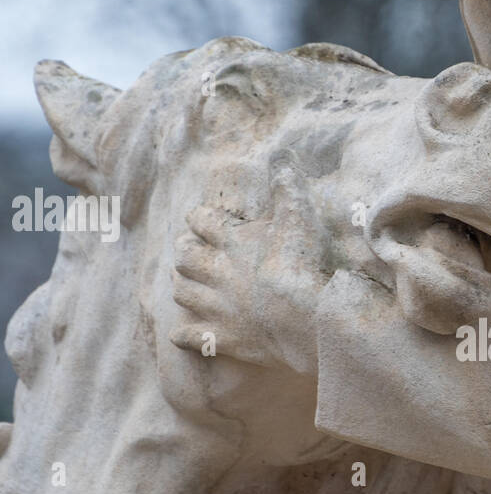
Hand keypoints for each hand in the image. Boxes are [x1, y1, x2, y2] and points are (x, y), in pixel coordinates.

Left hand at [171, 161, 328, 374]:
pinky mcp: (221, 338)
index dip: (199, 218)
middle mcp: (216, 272)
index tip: (201, 219)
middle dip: (185, 252)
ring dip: (183, 286)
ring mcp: (216, 307)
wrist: (306, 319)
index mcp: (231, 242)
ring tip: (188, 284)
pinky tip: (183, 333)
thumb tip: (282, 155)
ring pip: (182, 293)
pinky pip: (188, 337)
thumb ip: (287, 186)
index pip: (201, 221)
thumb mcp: (299, 217)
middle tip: (190, 251)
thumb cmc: (302, 265)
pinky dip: (184, 335)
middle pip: (184, 258)